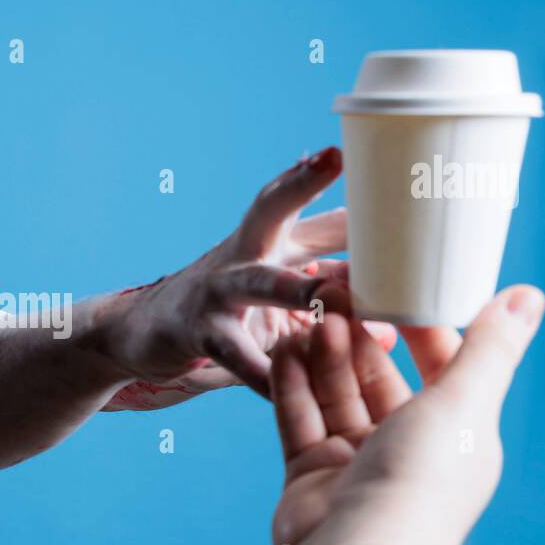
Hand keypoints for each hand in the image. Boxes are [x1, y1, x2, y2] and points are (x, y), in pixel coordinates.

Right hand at [98, 147, 393, 397]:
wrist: (145, 331)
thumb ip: (333, 301)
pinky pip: (236, 355)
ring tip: (326, 293)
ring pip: (259, 282)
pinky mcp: (201, 333)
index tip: (399, 164)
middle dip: (300, 182)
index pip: (320, 208)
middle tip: (332, 156)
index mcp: (274, 240)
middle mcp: (247, 253)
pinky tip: (283, 388)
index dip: (356, 188)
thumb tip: (390, 324)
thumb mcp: (280, 292)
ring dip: (294, 287)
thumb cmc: (229, 308)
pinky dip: (261, 374)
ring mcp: (220, 290)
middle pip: (272, 208)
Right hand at [267, 285, 544, 544]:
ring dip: (324, 352)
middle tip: (338, 294)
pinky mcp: (310, 474)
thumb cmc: (420, 481)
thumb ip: (492, 347)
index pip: (440, 365)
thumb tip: (528, 296)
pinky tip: (285, 347)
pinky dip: (292, 382)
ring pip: (336, 393)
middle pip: (379, 377)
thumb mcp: (465, 403)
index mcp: (455, 434)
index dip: (419, 325)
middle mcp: (405, 447)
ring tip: (312, 315)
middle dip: (360, 335)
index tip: (394, 286)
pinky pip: (299, 417)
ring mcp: (355, 462)